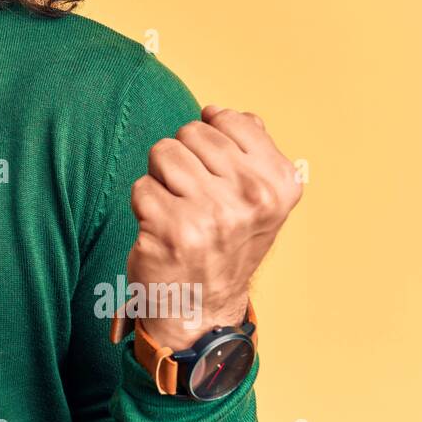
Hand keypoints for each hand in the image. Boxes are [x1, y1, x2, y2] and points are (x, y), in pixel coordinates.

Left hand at [126, 105, 301, 350]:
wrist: (203, 310)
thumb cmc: (224, 244)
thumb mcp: (259, 198)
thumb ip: (249, 147)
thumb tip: (218, 111)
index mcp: (280, 183)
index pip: (227, 118)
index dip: (209, 143)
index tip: (216, 176)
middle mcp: (251, 198)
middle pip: (190, 133)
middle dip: (183, 160)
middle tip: (193, 200)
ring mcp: (212, 215)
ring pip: (162, 153)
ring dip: (161, 180)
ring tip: (177, 211)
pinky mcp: (171, 230)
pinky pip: (141, 186)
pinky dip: (143, 205)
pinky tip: (161, 230)